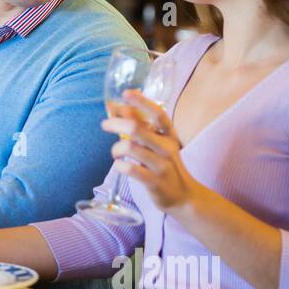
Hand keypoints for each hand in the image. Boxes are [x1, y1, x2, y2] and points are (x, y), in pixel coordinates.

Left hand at [100, 89, 201, 212]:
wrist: (184, 196)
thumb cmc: (165, 165)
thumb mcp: (158, 144)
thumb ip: (141, 126)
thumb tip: (118, 107)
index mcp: (169, 136)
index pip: (157, 114)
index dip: (142, 102)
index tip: (126, 92)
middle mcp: (167, 148)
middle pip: (137, 129)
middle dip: (116, 123)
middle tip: (105, 124)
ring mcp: (161, 165)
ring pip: (130, 148)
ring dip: (116, 148)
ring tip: (116, 153)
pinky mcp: (155, 182)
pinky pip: (131, 170)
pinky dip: (120, 166)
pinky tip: (119, 166)